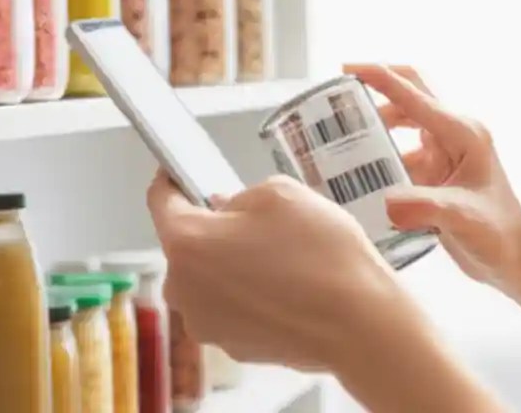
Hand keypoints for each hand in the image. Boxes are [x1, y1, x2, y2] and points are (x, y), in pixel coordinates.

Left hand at [147, 172, 420, 370]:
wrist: (360, 323)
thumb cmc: (322, 257)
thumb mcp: (279, 193)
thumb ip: (238, 195)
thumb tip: (226, 209)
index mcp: (187, 244)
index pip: (160, 201)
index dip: (172, 180)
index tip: (179, 173)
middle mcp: (185, 289)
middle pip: (186, 245)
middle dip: (213, 229)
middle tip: (255, 220)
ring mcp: (207, 323)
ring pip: (209, 279)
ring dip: (231, 264)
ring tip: (279, 257)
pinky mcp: (234, 347)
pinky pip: (231, 307)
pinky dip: (249, 294)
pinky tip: (286, 286)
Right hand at [344, 64, 520, 291]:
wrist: (516, 261)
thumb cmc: (499, 236)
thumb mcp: (463, 219)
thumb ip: (426, 208)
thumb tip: (386, 203)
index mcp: (462, 133)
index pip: (415, 96)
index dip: (380, 79)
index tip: (346, 71)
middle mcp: (454, 135)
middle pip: (412, 93)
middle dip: (377, 85)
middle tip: (338, 88)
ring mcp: (445, 153)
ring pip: (404, 122)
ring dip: (375, 121)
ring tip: (338, 129)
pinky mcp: (437, 173)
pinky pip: (401, 152)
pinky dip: (379, 155)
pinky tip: (356, 171)